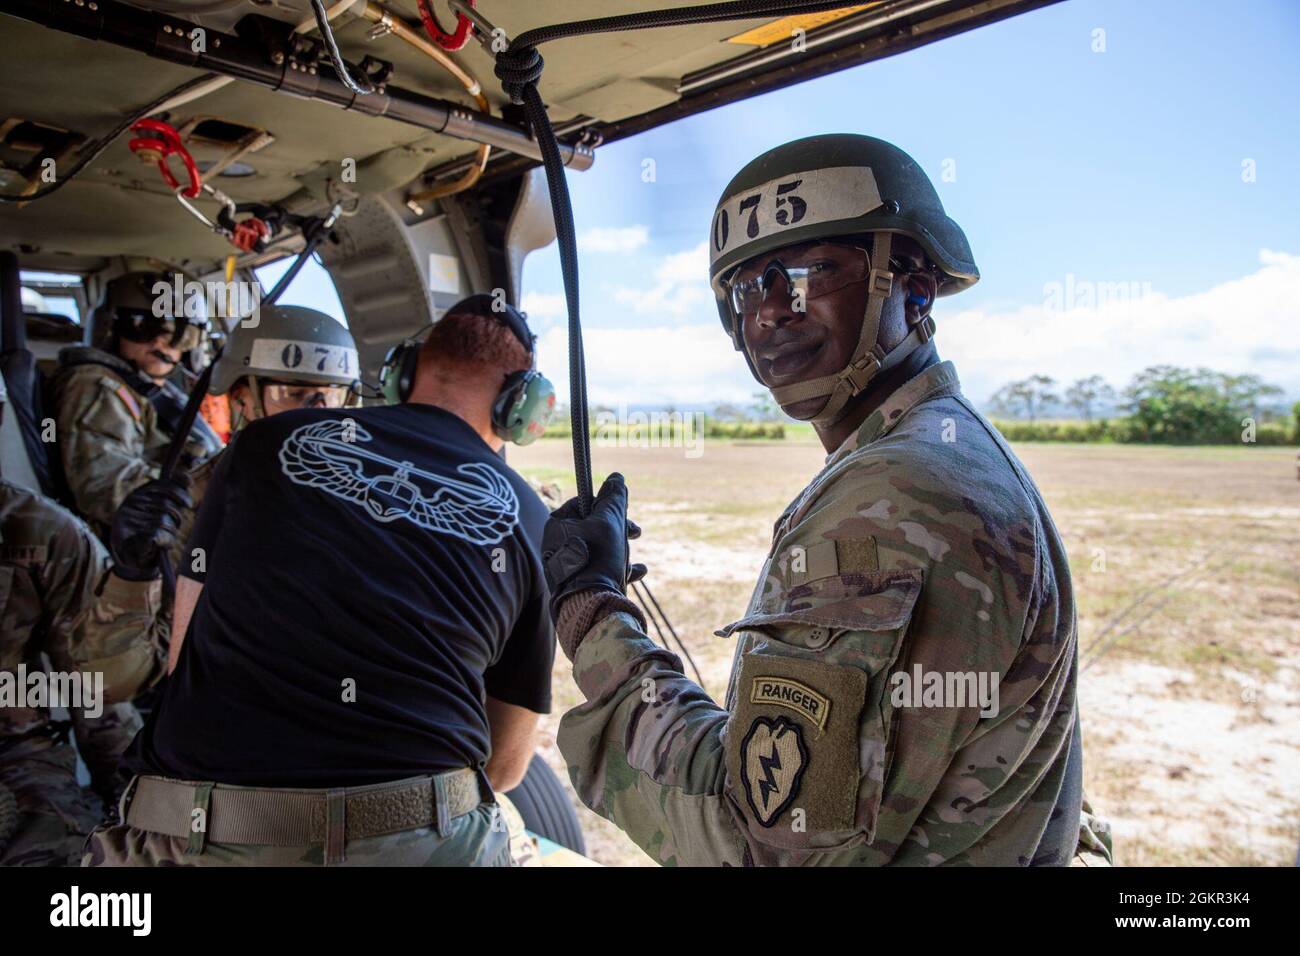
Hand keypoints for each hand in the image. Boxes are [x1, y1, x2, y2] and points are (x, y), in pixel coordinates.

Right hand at [110, 477, 192, 581]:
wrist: (132, 558)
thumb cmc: (150, 529)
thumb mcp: (160, 508)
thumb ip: (173, 491)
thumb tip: (187, 477)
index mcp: (139, 494)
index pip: (163, 486)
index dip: (180, 493)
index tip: (189, 504)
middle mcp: (131, 504)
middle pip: (166, 505)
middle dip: (176, 517)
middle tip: (173, 527)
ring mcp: (127, 519)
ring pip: (163, 521)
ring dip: (171, 532)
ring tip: (164, 538)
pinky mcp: (126, 537)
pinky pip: (156, 534)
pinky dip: (165, 541)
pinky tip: (161, 544)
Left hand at [542, 473, 645, 617]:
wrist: (591, 607)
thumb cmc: (597, 559)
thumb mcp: (609, 521)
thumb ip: (613, 499)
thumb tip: (617, 478)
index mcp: (556, 526)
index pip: (580, 503)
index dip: (603, 503)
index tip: (621, 510)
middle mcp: (556, 546)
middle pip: (592, 527)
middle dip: (619, 528)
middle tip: (635, 532)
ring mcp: (566, 568)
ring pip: (598, 549)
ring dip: (621, 549)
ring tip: (633, 555)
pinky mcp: (578, 585)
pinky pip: (599, 570)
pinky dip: (618, 568)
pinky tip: (637, 572)